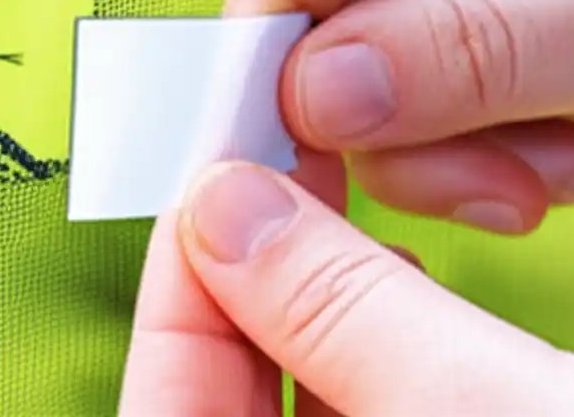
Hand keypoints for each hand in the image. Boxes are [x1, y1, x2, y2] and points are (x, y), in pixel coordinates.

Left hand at [119, 160, 573, 415]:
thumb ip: (345, 322)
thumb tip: (222, 211)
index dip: (174, 308)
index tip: (206, 198)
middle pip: (228, 409)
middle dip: (239, 293)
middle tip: (261, 180)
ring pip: (311, 409)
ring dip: (308, 308)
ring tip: (330, 214)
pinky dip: (373, 347)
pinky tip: (398, 279)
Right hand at [228, 0, 573, 233]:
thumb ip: (480, 52)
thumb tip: (308, 97)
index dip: (281, 2)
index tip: (271, 127)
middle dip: (391, 105)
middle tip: (488, 198)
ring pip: (374, 44)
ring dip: (451, 142)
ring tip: (571, 181)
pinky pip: (428, 76)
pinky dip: (487, 144)